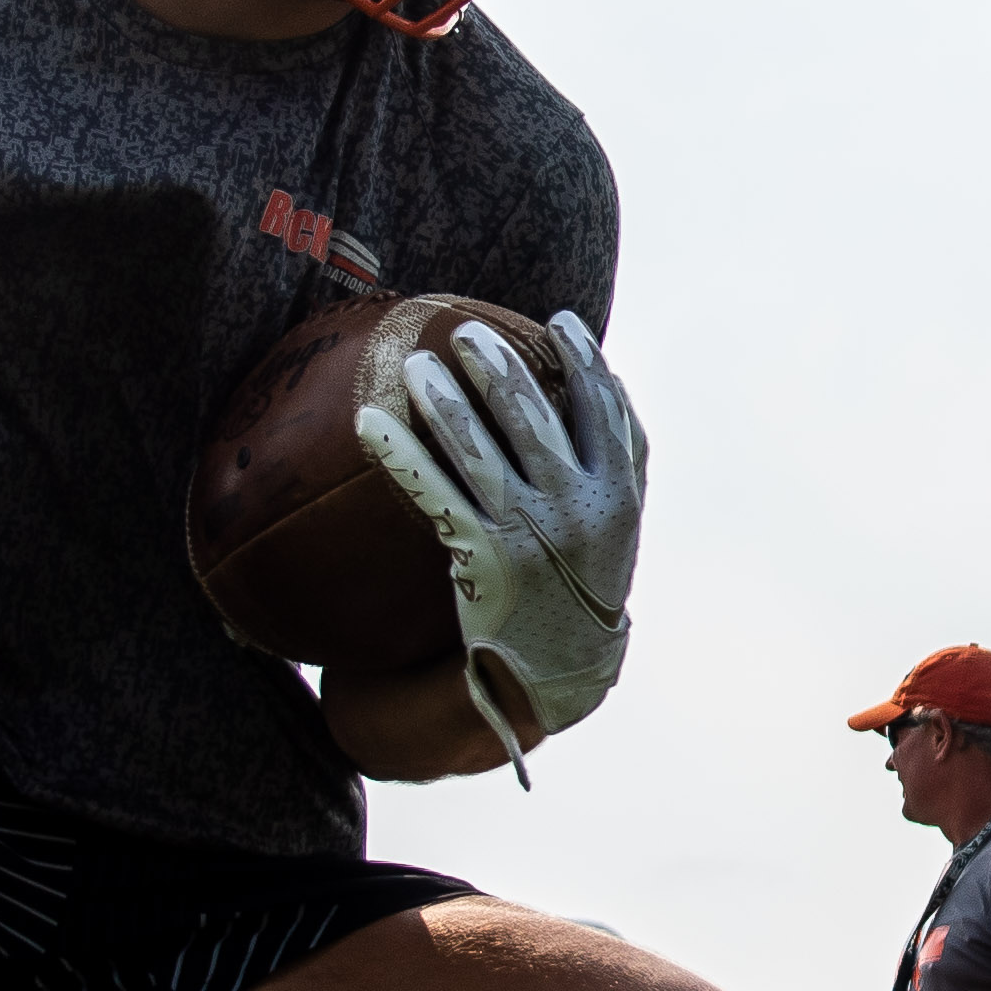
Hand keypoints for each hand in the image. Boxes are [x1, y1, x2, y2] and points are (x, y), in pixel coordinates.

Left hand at [354, 309, 644, 780]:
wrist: (559, 668)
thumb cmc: (586, 578)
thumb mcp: (621, 520)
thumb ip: (621, 452)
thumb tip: (604, 374)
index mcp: (616, 492)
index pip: (602, 408)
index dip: (582, 360)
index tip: (560, 322)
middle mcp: (573, 508)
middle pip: (531, 418)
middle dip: (494, 367)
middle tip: (463, 331)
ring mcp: (525, 533)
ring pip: (476, 450)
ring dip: (441, 399)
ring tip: (413, 363)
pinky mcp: (480, 558)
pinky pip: (432, 493)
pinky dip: (399, 453)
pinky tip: (369, 422)